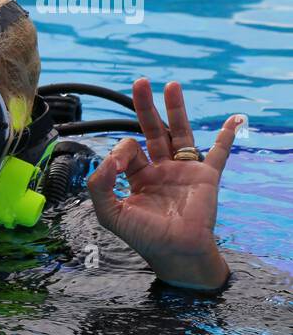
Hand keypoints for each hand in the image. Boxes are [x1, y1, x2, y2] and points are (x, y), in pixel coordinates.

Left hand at [87, 78, 243, 290]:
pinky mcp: (207, 177)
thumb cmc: (143, 236)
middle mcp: (161, 169)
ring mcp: (185, 170)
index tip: (119, 165)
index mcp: (138, 176)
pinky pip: (219, 152)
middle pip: (153, 130)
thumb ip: (99, 186)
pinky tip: (234, 119)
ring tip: (171, 85)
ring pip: (181, 133)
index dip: (121, 151)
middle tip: (140, 82)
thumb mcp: (110, 213)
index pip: (128, 149)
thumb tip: (104, 160)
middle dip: (145, 106)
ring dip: (176, 109)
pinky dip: (226, 136)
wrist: (176, 253)